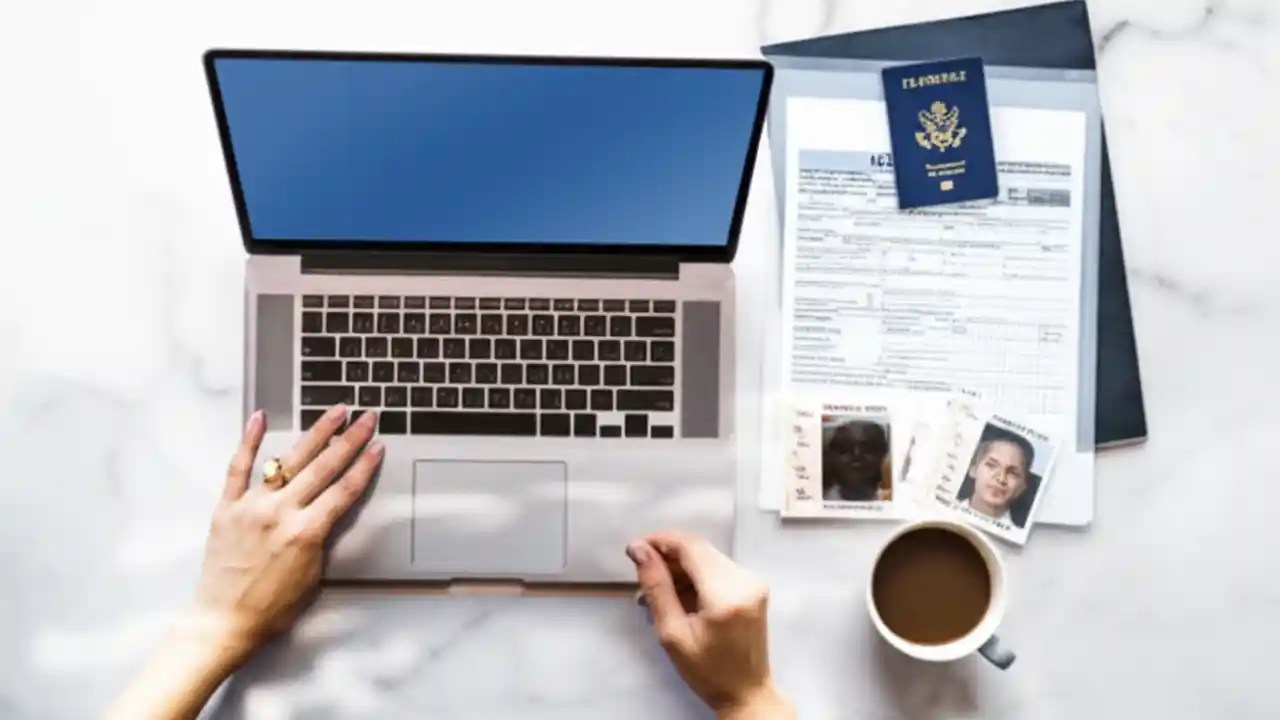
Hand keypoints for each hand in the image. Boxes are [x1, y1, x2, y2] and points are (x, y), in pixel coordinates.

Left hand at [191, 404, 382, 654]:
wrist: (223, 622)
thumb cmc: (271, 608)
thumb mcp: (313, 575)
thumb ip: (322, 537)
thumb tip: (329, 510)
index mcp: (306, 532)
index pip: (344, 490)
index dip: (365, 466)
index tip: (378, 447)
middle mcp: (280, 513)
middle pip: (324, 467)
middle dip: (350, 440)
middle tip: (366, 418)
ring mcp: (252, 506)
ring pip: (288, 459)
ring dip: (315, 433)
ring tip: (334, 413)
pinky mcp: (227, 507)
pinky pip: (238, 467)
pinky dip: (248, 440)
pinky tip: (259, 418)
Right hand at [628, 532, 793, 719]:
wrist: (746, 691)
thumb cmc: (708, 671)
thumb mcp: (672, 634)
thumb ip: (656, 587)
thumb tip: (640, 550)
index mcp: (726, 594)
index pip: (690, 546)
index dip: (660, 541)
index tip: (635, 550)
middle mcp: (745, 580)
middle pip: (699, 548)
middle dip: (667, 556)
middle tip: (643, 577)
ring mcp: (752, 581)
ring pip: (707, 556)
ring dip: (679, 567)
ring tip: (657, 592)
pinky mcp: (752, 585)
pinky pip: (717, 567)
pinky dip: (695, 575)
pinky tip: (679, 595)